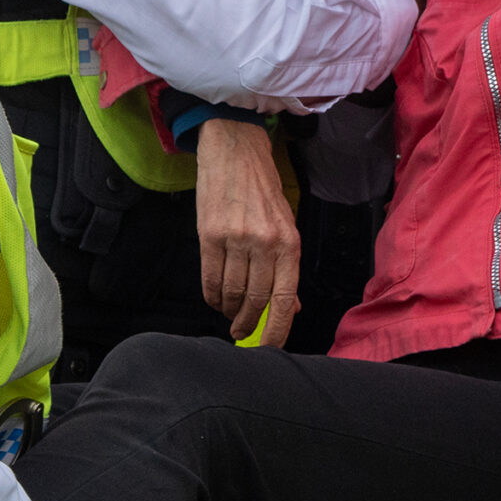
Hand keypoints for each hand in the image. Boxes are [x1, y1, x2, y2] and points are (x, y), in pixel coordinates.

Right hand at [194, 119, 297, 345]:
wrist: (235, 151)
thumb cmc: (263, 190)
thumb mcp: (286, 224)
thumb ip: (287, 267)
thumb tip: (291, 307)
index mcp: (289, 243)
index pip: (284, 300)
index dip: (277, 330)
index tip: (269, 348)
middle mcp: (264, 243)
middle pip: (256, 301)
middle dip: (248, 324)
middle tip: (241, 333)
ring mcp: (236, 240)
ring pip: (231, 293)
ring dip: (228, 310)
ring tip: (228, 312)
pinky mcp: (209, 235)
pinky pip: (209, 279)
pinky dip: (211, 296)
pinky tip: (214, 299)